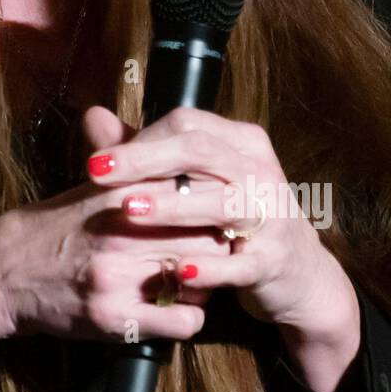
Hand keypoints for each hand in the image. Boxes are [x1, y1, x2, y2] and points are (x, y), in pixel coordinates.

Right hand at [0, 106, 227, 347]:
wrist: (3, 272)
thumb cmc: (56, 226)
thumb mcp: (93, 186)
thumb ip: (139, 164)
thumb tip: (186, 142)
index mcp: (122, 191)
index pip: (198, 191)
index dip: (218, 203)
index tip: (221, 212)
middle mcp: (122, 231)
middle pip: (208, 235)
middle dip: (219, 243)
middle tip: (215, 249)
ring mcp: (117, 275)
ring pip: (202, 279)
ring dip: (207, 281)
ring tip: (194, 277)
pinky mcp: (113, 317)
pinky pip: (183, 321)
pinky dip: (191, 316)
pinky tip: (179, 307)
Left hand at [80, 105, 359, 359]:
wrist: (297, 274)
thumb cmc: (232, 221)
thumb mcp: (195, 182)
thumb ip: (144, 152)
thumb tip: (93, 117)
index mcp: (240, 143)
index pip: (187, 125)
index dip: (140, 140)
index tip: (97, 161)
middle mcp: (259, 170)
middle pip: (200, 151)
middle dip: (145, 160)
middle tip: (98, 173)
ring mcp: (272, 214)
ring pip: (223, 202)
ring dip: (174, 206)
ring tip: (130, 210)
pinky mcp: (276, 260)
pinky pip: (241, 262)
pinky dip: (211, 267)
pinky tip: (179, 269)